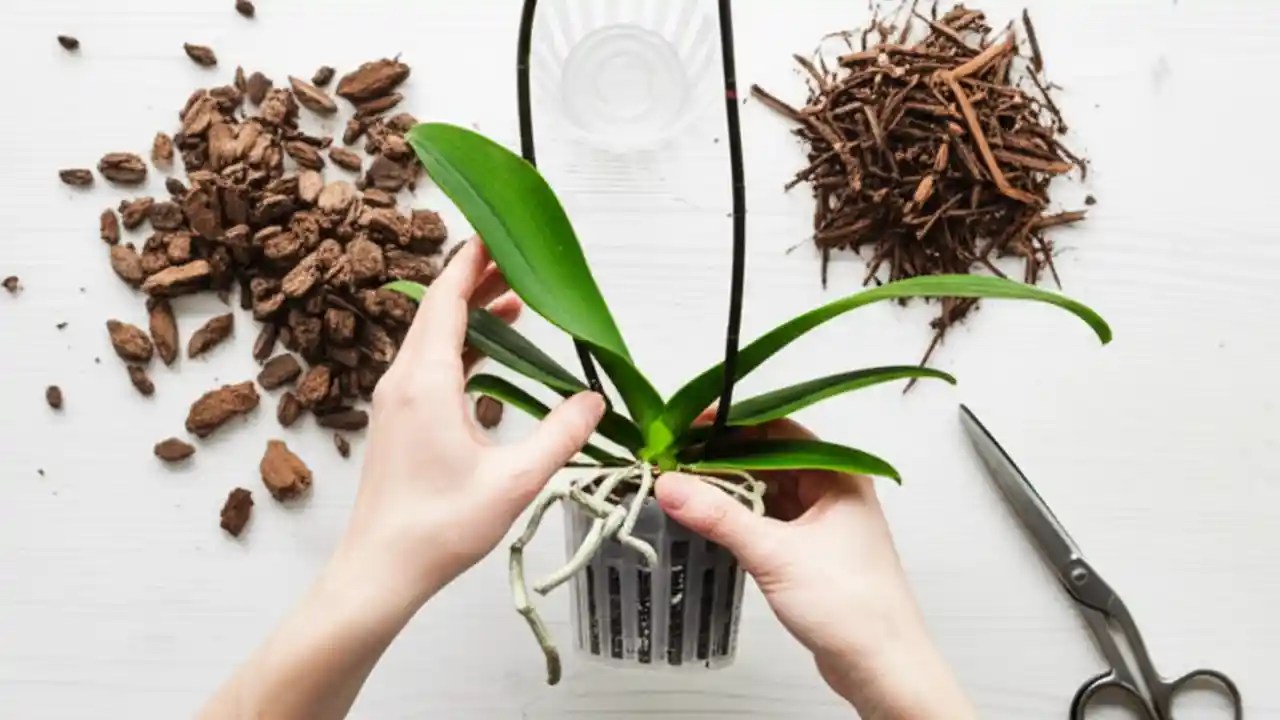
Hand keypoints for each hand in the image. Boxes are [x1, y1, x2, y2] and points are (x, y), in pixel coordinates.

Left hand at [339, 237, 605, 607]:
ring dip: (470, 314)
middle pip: (438, 308)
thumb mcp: (515, 481)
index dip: (472, 259)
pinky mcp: (398, 421)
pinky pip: (429, 364)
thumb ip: (560, 434)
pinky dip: (461, 346)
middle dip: (477, 279)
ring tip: (514, 300)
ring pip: (433, 336)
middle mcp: (403, 380)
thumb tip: (593, 400)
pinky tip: (488, 355)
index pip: (445, 296)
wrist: (380, 571)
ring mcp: (395, 400)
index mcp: (425, 380)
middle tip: (519, 259)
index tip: (497, 231)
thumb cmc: (438, 528)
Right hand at [655, 419, 974, 719]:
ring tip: (682, 486)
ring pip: (766, 489)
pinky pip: (769, 518)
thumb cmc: (848, 604)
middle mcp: (833, 489)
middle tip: (673, 460)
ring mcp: (822, 520)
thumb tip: (669, 484)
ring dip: (729, 489)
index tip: (686, 427)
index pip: (776, 428)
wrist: (881, 665)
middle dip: (721, 458)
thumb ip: (719, 516)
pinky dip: (740, 516)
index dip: (730, 424)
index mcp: (838, 474)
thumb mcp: (774, 553)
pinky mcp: (811, 549)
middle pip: (768, 457)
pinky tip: (710, 520)